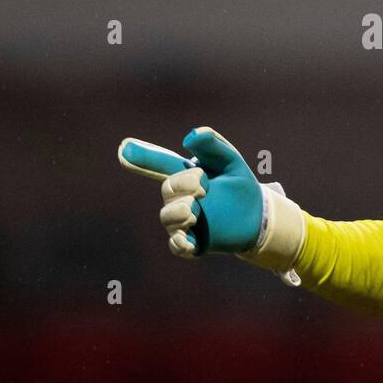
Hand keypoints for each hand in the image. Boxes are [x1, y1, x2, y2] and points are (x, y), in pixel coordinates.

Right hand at [118, 127, 262, 256]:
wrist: (258, 215)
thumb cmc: (238, 183)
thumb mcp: (229, 159)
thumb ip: (212, 144)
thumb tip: (190, 135)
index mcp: (185, 174)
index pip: (161, 163)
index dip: (142, 156)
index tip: (124, 148)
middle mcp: (180, 197)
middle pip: (168, 188)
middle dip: (182, 184)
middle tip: (204, 187)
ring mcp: (185, 221)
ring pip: (168, 217)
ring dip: (178, 212)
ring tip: (195, 211)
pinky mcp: (194, 243)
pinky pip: (177, 246)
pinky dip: (178, 243)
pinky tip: (185, 240)